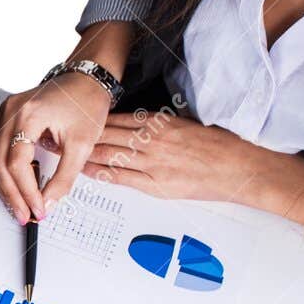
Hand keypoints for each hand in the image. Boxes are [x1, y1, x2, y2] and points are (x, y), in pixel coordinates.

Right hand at [0, 73, 113, 221]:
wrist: (86, 80)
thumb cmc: (86, 101)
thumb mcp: (83, 144)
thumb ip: (64, 177)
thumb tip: (49, 202)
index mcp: (29, 114)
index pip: (17, 161)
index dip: (26, 190)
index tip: (38, 208)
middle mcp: (11, 112)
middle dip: (11, 193)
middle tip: (24, 214)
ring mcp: (6, 114)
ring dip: (5, 185)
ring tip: (19, 205)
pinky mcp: (7, 118)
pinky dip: (5, 171)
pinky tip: (16, 186)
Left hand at [84, 112, 266, 202]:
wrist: (241, 168)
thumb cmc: (220, 148)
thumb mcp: (188, 125)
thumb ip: (161, 125)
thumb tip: (138, 126)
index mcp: (163, 123)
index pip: (120, 119)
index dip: (97, 121)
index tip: (81, 120)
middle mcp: (155, 141)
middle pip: (109, 136)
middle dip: (84, 136)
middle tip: (62, 136)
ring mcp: (154, 163)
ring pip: (111, 156)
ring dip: (87, 154)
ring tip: (67, 153)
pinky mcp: (158, 184)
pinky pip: (122, 178)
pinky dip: (102, 174)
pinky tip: (87, 172)